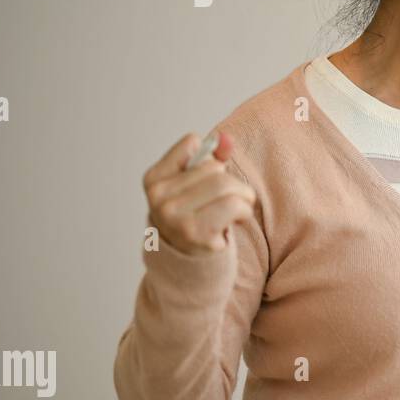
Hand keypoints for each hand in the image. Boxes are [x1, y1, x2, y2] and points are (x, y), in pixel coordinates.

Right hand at [143, 130, 256, 255]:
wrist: (191, 259)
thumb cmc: (196, 214)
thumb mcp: (198, 182)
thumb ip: (213, 156)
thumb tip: (227, 140)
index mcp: (154, 179)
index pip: (191, 143)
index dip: (209, 159)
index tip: (209, 178)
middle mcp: (159, 198)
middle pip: (214, 167)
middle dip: (233, 181)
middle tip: (232, 197)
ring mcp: (175, 217)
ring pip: (225, 185)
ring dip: (244, 196)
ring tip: (238, 208)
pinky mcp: (197, 233)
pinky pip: (235, 206)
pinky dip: (245, 210)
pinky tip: (236, 220)